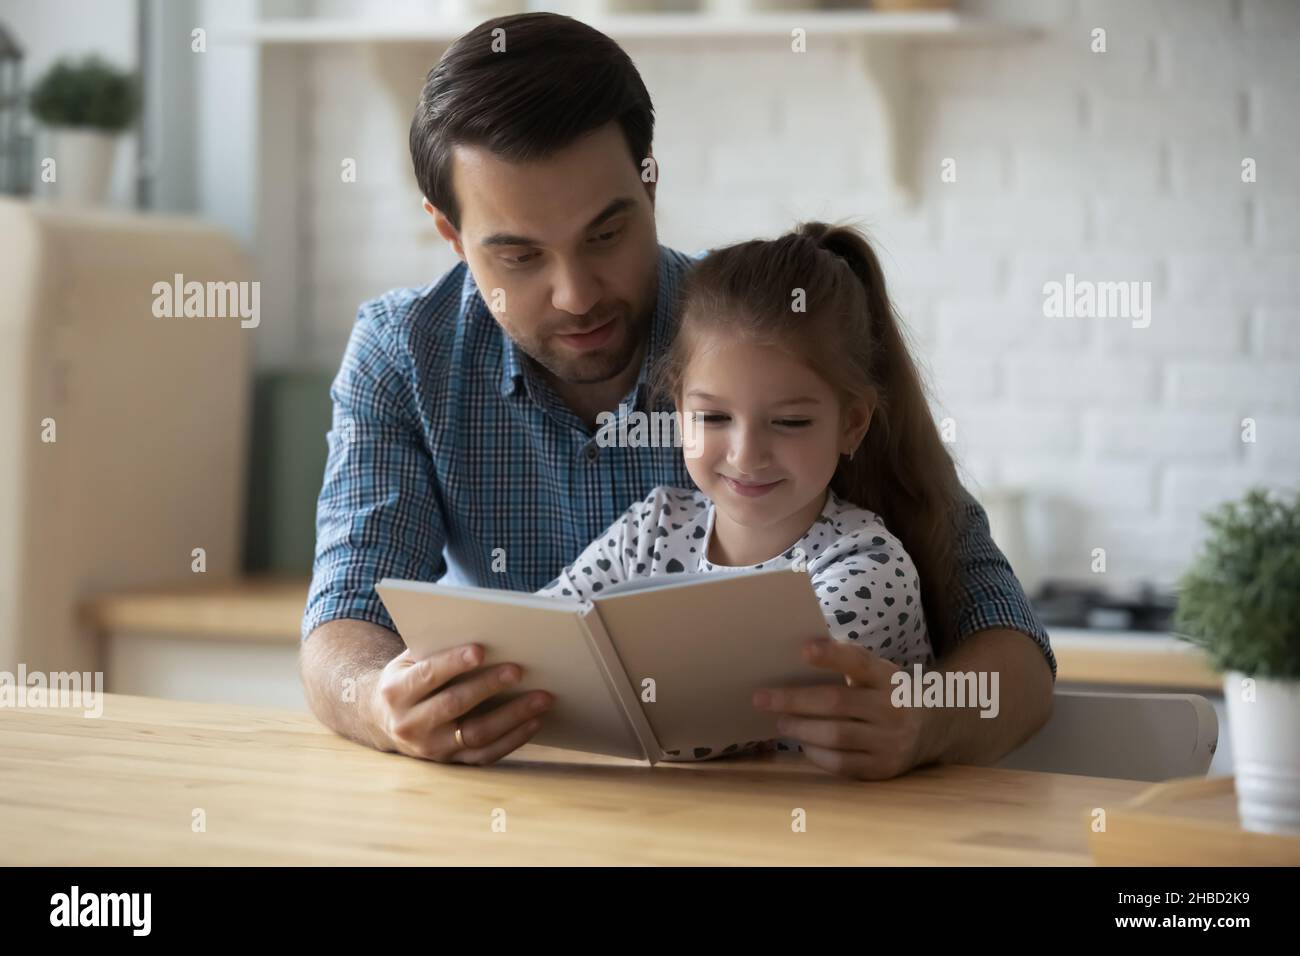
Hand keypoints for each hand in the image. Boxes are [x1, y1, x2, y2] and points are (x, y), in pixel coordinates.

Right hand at [369, 644, 552, 764]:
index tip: (480, 650)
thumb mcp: (409, 660)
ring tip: (541, 698)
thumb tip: (482, 632)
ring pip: (476, 734)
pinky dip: (514, 739)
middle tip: (519, 670)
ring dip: (512, 716)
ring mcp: (431, 748)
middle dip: (489, 686)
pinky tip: (534, 721)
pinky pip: (486, 755)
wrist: (386, 720)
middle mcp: (410, 724)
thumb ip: (435, 649)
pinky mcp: (451, 762)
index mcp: (395, 692)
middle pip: (454, 705)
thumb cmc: (409, 678)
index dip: (453, 663)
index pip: (427, 675)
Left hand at [753, 638, 927, 779]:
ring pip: (835, 735)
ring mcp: (890, 741)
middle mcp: (892, 708)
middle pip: (836, 702)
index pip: (859, 662)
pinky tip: (804, 744)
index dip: (832, 655)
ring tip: (781, 723)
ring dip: (800, 729)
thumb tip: (795, 655)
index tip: (803, 649)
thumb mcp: (878, 673)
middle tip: (762, 699)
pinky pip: (841, 763)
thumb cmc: (887, 693)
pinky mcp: (883, 768)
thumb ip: (847, 665)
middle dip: (794, 700)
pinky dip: (816, 753)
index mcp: (889, 678)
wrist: (932, 729)